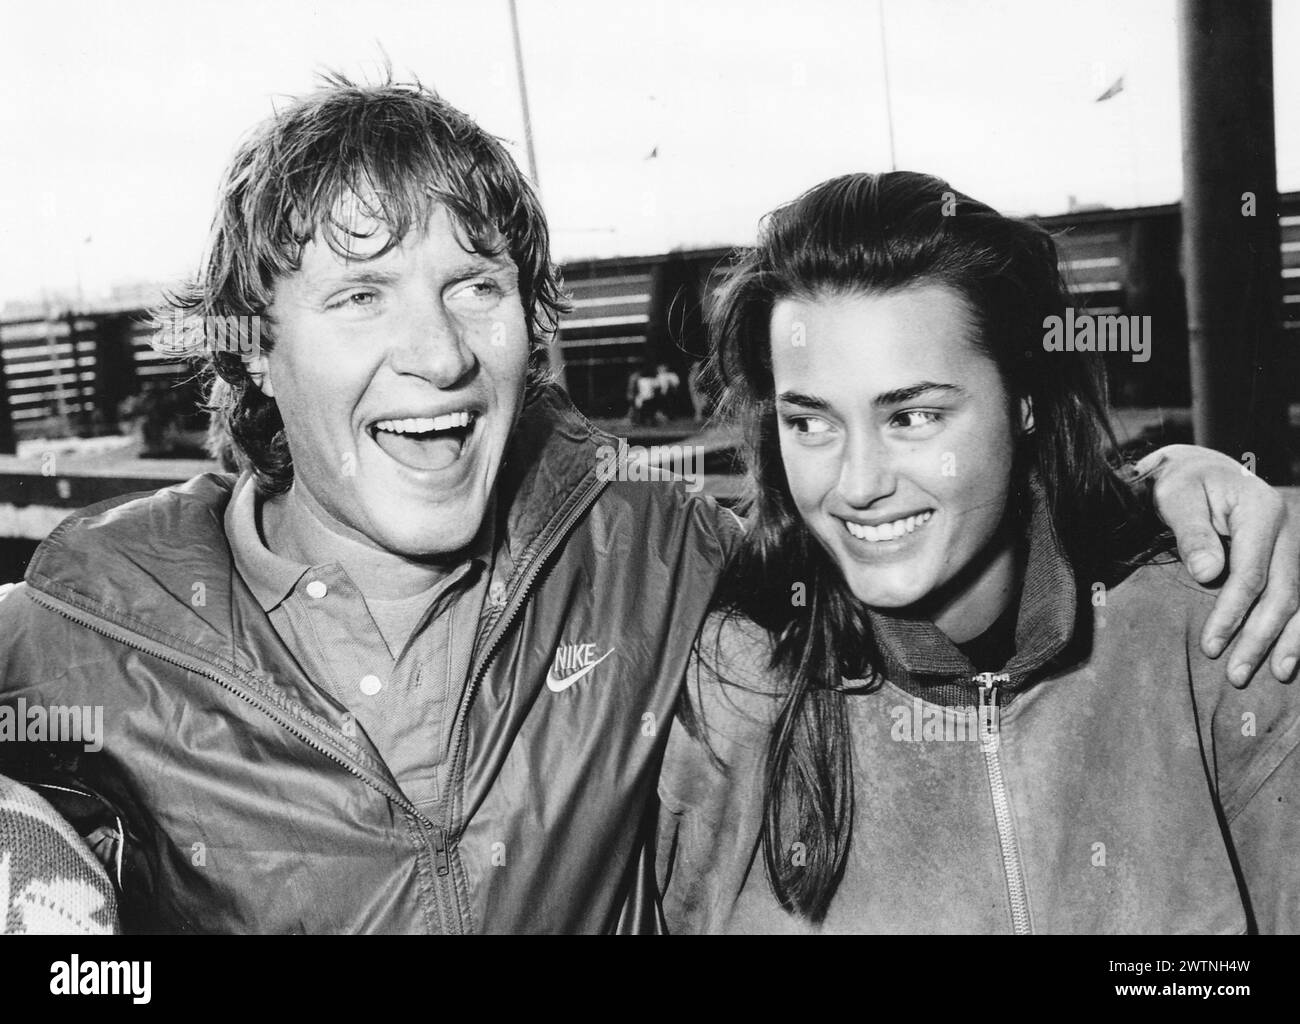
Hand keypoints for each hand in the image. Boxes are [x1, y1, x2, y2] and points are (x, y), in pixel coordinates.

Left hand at [1137, 445, 1299, 684]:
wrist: (1203, 471)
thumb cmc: (1183, 485)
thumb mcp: (1177, 498)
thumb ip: (1191, 533)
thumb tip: (1207, 574)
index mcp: (1262, 509)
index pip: (1251, 573)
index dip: (1232, 612)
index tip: (1211, 646)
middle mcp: (1290, 528)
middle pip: (1283, 592)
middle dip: (1261, 636)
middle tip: (1237, 675)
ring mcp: (1297, 544)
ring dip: (1290, 640)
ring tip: (1276, 675)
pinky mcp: (1294, 558)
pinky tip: (1293, 656)